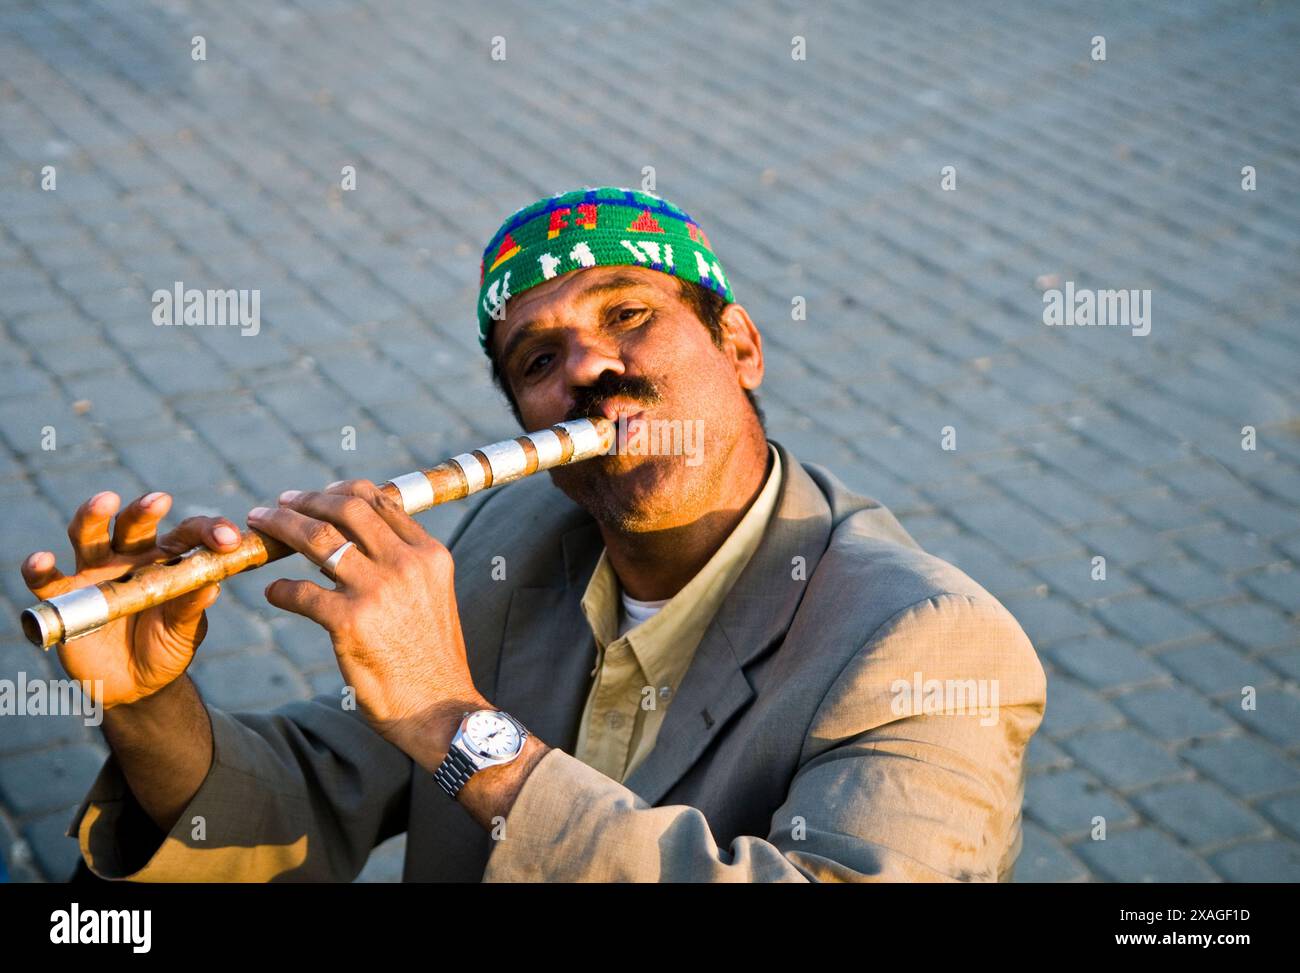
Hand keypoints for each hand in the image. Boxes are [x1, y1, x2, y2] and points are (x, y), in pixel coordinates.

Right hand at [20, 491, 243, 709]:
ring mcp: (95, 574)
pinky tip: (41, 560)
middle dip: (144, 510)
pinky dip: (39, 568)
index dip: (209, 531)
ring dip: (94, 517)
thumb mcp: (185, 631)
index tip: (228, 540)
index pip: (188, 533)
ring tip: (105, 502)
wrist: (135, 685)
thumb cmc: (166, 647)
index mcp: (167, 560)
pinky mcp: (65, 598)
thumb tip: (211, 588)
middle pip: (133, 525)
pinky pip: (47, 580)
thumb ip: (191, 609)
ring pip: (88, 536)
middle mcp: (130, 557)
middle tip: (159, 500)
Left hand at [247, 481, 485, 753]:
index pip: (380, 502)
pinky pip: (300, 592)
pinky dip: (280, 589)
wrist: (441, 709)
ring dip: (282, 526)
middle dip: (305, 500)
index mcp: (429, 554)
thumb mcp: (432, 596)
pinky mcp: (349, 623)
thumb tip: (348, 542)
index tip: (314, 495)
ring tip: (261, 525)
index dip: (340, 491)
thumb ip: (402, 564)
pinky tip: (272, 592)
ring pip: (318, 538)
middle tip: (279, 503)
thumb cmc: (432, 658)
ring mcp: (378, 591)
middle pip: (346, 509)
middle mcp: (407, 564)